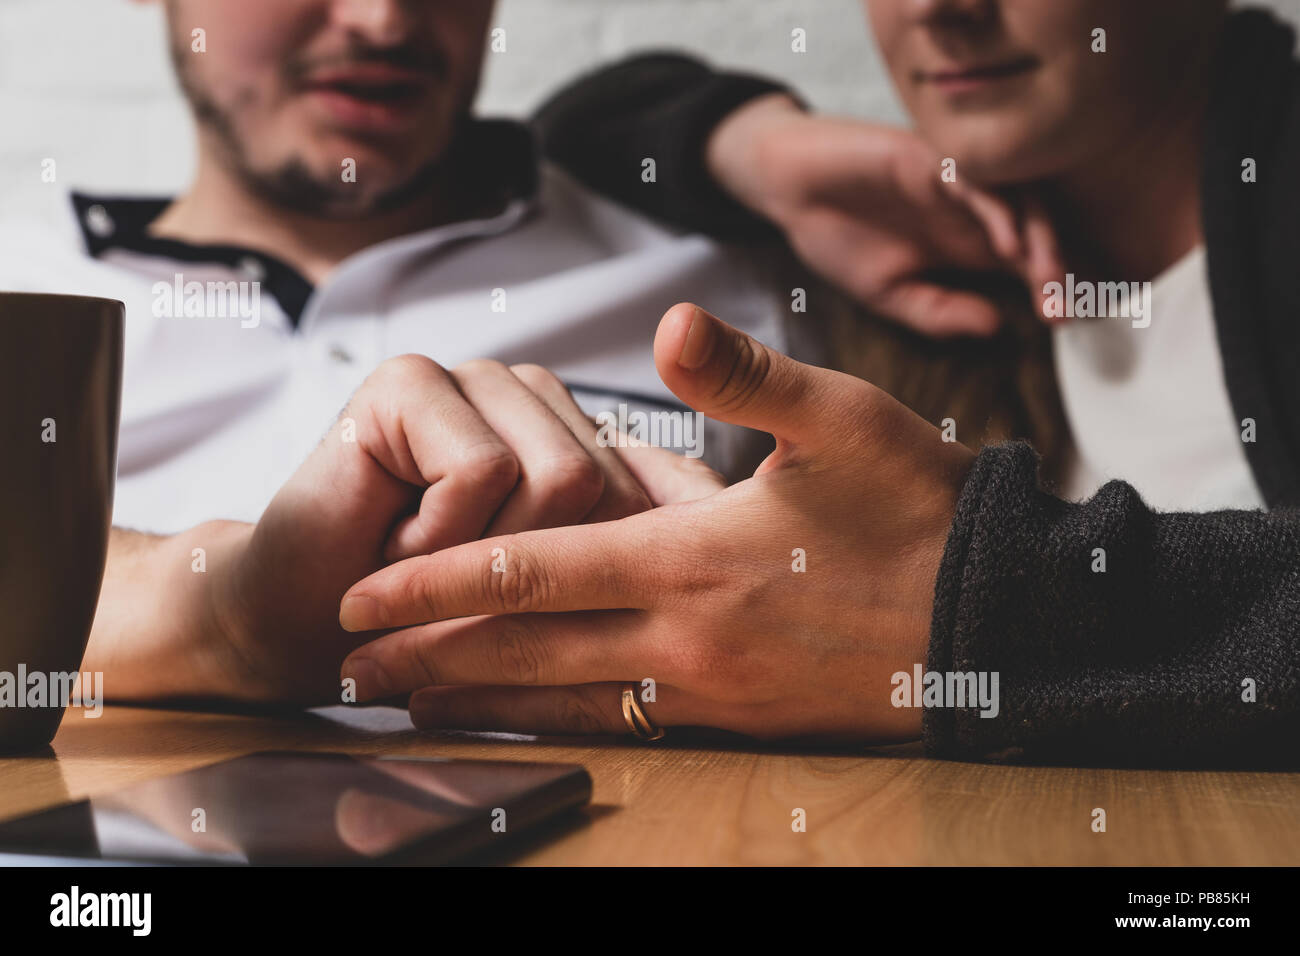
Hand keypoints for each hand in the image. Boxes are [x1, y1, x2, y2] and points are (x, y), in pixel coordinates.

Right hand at [201, 357, 722, 704]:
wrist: (296, 620)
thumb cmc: (429, 623)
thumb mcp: (552, 605)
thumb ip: (625, 560)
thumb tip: (719, 548)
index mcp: (580, 436)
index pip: (659, 493)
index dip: (622, 572)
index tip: (577, 627)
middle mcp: (537, 398)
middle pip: (616, 491)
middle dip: (542, 577)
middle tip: (465, 600)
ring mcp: (476, 382)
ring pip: (561, 480)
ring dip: (484, 560)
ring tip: (423, 560)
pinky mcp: (411, 381)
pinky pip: (483, 471)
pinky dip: (436, 535)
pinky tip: (391, 535)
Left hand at [337, 304, 974, 742]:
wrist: (1000, 620)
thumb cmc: (920, 511)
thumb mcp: (843, 418)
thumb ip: (746, 374)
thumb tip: (669, 319)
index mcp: (692, 558)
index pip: (532, 570)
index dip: (437, 581)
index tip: (360, 594)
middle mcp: (686, 638)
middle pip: (528, 653)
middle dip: (428, 660)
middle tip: (346, 671)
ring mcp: (712, 692)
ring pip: (568, 705)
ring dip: (481, 702)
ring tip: (409, 706)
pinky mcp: (742, 723)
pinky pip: (628, 729)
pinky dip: (560, 726)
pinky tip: (530, 725)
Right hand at [707, 94, 1064, 333]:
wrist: (786, 187)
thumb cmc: (835, 234)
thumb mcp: (887, 294)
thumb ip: (939, 312)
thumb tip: (996, 327)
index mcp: (965, 243)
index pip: (1026, 263)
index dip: (1051, 289)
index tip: (1062, 323)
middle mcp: (970, 210)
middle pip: (1036, 232)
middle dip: (1057, 269)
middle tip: (1062, 309)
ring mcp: (954, 180)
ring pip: (1018, 201)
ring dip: (1039, 238)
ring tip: (1046, 278)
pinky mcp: (929, 155)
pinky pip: (976, 177)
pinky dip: (998, 208)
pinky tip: (1006, 242)